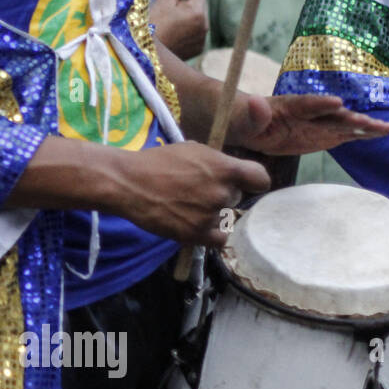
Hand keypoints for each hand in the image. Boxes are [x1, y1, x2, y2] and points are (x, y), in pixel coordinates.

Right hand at [115, 142, 271, 246]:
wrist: (128, 183)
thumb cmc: (156, 162)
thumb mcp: (192, 150)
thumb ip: (215, 163)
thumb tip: (226, 172)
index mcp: (225, 168)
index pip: (260, 179)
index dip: (253, 182)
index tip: (245, 184)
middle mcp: (222, 192)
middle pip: (236, 198)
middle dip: (222, 194)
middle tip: (198, 192)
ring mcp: (210, 215)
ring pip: (225, 216)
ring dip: (212, 213)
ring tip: (187, 206)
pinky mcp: (196, 234)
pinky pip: (218, 239)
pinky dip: (211, 234)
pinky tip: (198, 225)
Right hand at [151, 0, 207, 59]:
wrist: (147, 53)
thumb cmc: (153, 24)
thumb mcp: (164, 2)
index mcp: (197, 12)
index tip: (173, 3)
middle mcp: (204, 26)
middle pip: (199, 8)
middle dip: (188, 9)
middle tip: (169, 17)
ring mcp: (202, 39)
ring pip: (197, 22)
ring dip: (188, 22)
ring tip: (170, 29)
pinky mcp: (198, 49)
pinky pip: (195, 36)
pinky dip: (187, 35)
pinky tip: (173, 38)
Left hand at [227, 94, 388, 155]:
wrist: (244, 124)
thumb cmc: (240, 119)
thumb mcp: (240, 118)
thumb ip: (251, 114)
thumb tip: (256, 102)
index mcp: (286, 107)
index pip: (305, 104)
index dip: (319, 104)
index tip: (337, 102)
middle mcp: (307, 113)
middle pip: (330, 115)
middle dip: (350, 118)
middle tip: (370, 123)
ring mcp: (315, 124)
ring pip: (341, 125)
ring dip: (363, 126)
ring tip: (386, 128)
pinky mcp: (319, 136)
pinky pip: (342, 135)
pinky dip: (360, 134)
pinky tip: (379, 133)